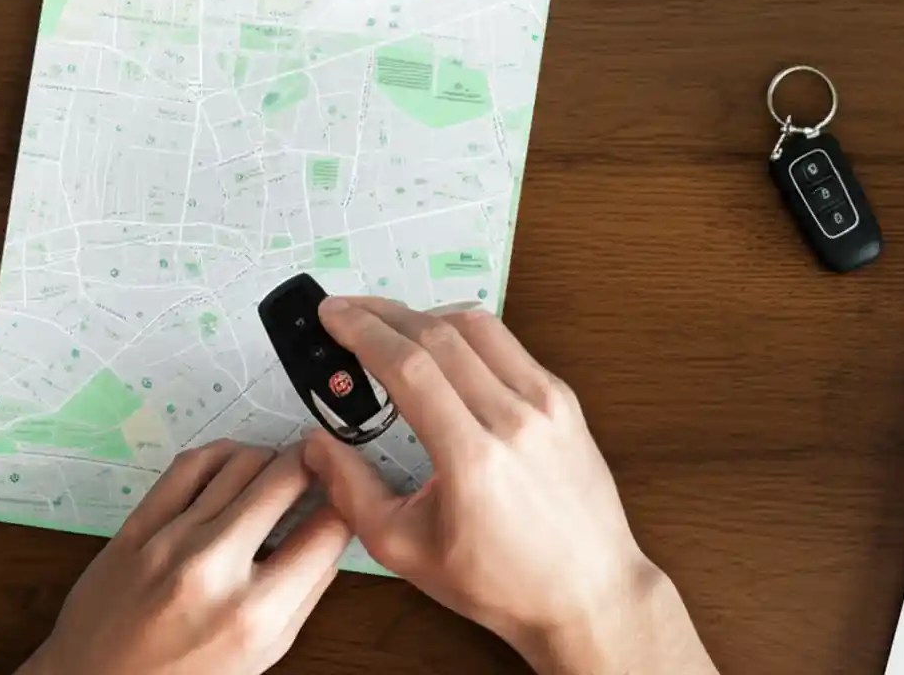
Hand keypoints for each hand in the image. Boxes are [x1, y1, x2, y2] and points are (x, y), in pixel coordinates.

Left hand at [18, 441, 350, 674]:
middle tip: (321, 467)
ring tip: (279, 471)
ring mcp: (170, 543)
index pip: (327, 530)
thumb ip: (304, 596)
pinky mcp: (136, 527)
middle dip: (315, 466)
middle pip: (287, 479)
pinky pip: (192, 464)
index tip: (346, 500)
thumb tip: (332, 537)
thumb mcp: (263, 654)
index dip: (347, 506)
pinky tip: (236, 466)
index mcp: (255, 614)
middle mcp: (215, 571)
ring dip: (273, 458)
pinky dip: (225, 454)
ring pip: (243, 461)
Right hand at [304, 298, 717, 673]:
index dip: (363, 331)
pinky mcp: (565, 402)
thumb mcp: (407, 550)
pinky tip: (442, 343)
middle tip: (346, 311)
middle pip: (439, 335)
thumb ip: (352, 490)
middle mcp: (515, 420)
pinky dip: (468, 333)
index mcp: (473, 458)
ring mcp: (548, 405)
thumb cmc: (503, 583)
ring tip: (389, 323)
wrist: (587, 592)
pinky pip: (510, 346)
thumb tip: (316, 444)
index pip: (409, 366)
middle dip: (383, 313)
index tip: (332, 316)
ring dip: (426, 315)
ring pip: (479, 328)